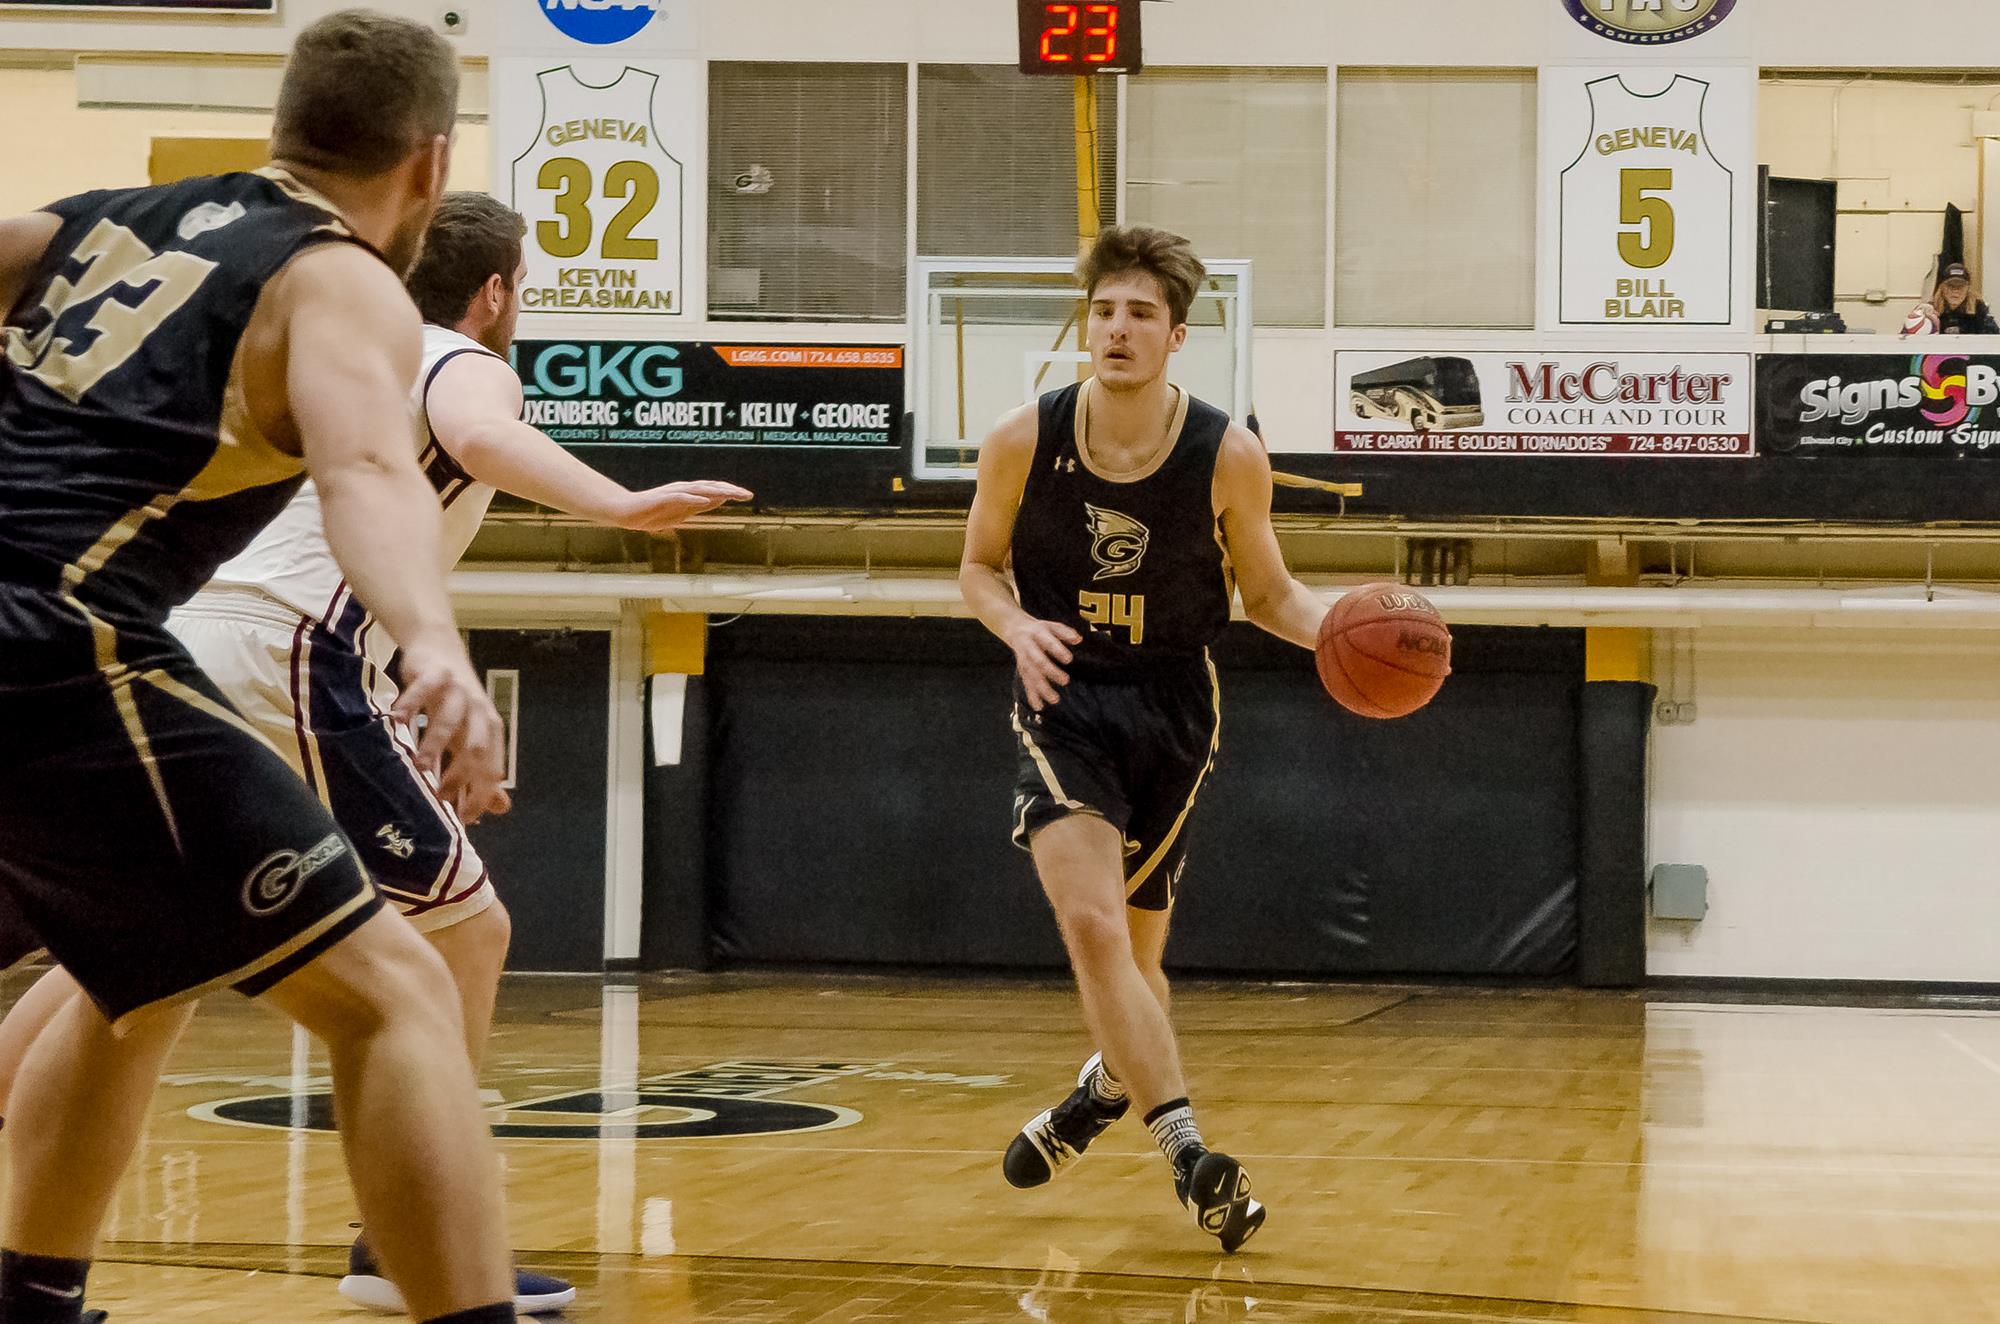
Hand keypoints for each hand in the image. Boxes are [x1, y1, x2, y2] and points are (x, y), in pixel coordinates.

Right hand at [389, 637, 510, 823]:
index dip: (481, 795)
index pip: (492, 769)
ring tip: (421, 766)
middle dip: (462, 775)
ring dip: (436, 745)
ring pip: (450, 721)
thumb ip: (483, 772)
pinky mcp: (436, 674)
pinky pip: (423, 690)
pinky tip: (397, 720)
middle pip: (477, 748)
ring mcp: (458, 691)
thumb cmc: (455, 701)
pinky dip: (410, 705)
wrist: (440, 649)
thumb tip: (500, 808)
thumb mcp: (472, 735)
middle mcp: (479, 712)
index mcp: (490, 731)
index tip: (463, 819)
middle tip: (441, 798)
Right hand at [608, 480, 751, 533]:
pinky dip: (693, 498)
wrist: (626, 512)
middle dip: (730, 489)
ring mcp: (673, 492)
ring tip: (732, 494)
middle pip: (710, 487)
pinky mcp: (662, 498)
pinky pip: (680, 497)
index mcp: (689, 493)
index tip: (748, 495)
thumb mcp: (681, 513)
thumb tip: (718, 501)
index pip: (714, 490)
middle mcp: (683, 489)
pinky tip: (705, 500)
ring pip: (699, 489)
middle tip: (748, 494)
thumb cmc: (652, 512)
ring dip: (716, 491)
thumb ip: (698, 507)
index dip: (731, 491)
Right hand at [1005, 617, 1081, 711]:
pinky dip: (1032, 695)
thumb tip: (1078, 639)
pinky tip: (1039, 706)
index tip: (1069, 659)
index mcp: (1037, 634)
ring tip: (1054, 700)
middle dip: (1050, 672)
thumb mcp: (1051, 625)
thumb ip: (1065, 632)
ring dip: (1041, 688)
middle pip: (1038, 662)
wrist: (1014, 629)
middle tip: (1065, 681)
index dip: (1057, 650)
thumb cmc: (1039, 629)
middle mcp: (1028, 648)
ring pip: (1032, 675)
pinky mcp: (1023, 670)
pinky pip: (1026, 683)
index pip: (1048, 642)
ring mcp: (1024, 660)